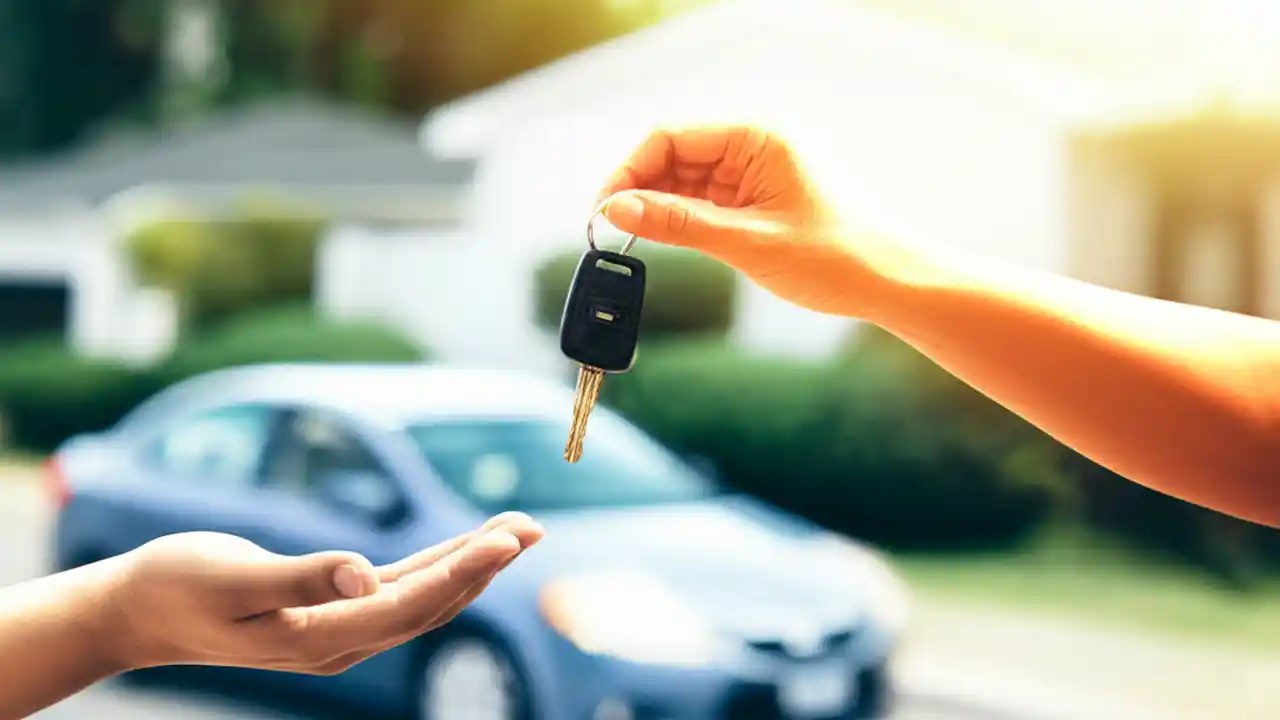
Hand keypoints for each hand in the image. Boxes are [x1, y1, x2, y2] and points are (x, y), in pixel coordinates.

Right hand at [98, 513, 542, 674]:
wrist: (139, 609)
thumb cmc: (178, 586)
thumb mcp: (233, 579)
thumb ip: (301, 577)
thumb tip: (365, 574)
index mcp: (320, 638)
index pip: (411, 603)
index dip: (463, 571)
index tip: (505, 541)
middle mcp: (341, 641)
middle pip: (431, 602)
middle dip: (485, 566)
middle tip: (532, 528)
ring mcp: (340, 630)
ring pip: (422, 595)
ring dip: (470, 565)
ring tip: (515, 532)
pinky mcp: (333, 611)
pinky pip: (399, 588)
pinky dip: (436, 564)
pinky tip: (463, 547)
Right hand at [597, 124, 917, 318]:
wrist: (884, 283)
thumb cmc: (832, 256)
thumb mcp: (746, 242)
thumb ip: (678, 224)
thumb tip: (618, 210)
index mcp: (754, 138)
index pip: (671, 137)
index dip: (630, 170)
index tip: (604, 208)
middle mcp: (749, 149)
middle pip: (671, 157)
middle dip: (636, 189)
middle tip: (607, 229)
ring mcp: (749, 176)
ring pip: (681, 183)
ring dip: (653, 208)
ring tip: (628, 240)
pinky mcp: (750, 204)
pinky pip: (698, 204)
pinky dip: (675, 221)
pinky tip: (657, 241)